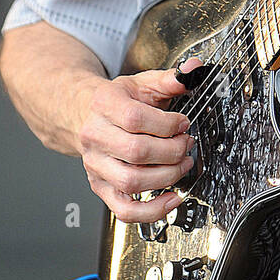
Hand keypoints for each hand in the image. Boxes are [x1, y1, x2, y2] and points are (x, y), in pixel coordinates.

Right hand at [75, 57, 204, 222]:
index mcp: (104, 106)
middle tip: (186, 144)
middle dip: (172, 150)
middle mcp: (95, 137)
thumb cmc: (115, 102)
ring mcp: (96, 165)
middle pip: (136, 152)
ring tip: (183, 164)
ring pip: (131, 182)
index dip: (166, 124)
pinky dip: (152, 211)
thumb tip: (194, 69)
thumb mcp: (141, 83)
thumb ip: (170, 78)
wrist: (84, 115)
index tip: (183, 122)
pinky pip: (125, 210)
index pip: (135, 119)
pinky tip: (171, 198)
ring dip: (167, 176)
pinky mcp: (100, 187)